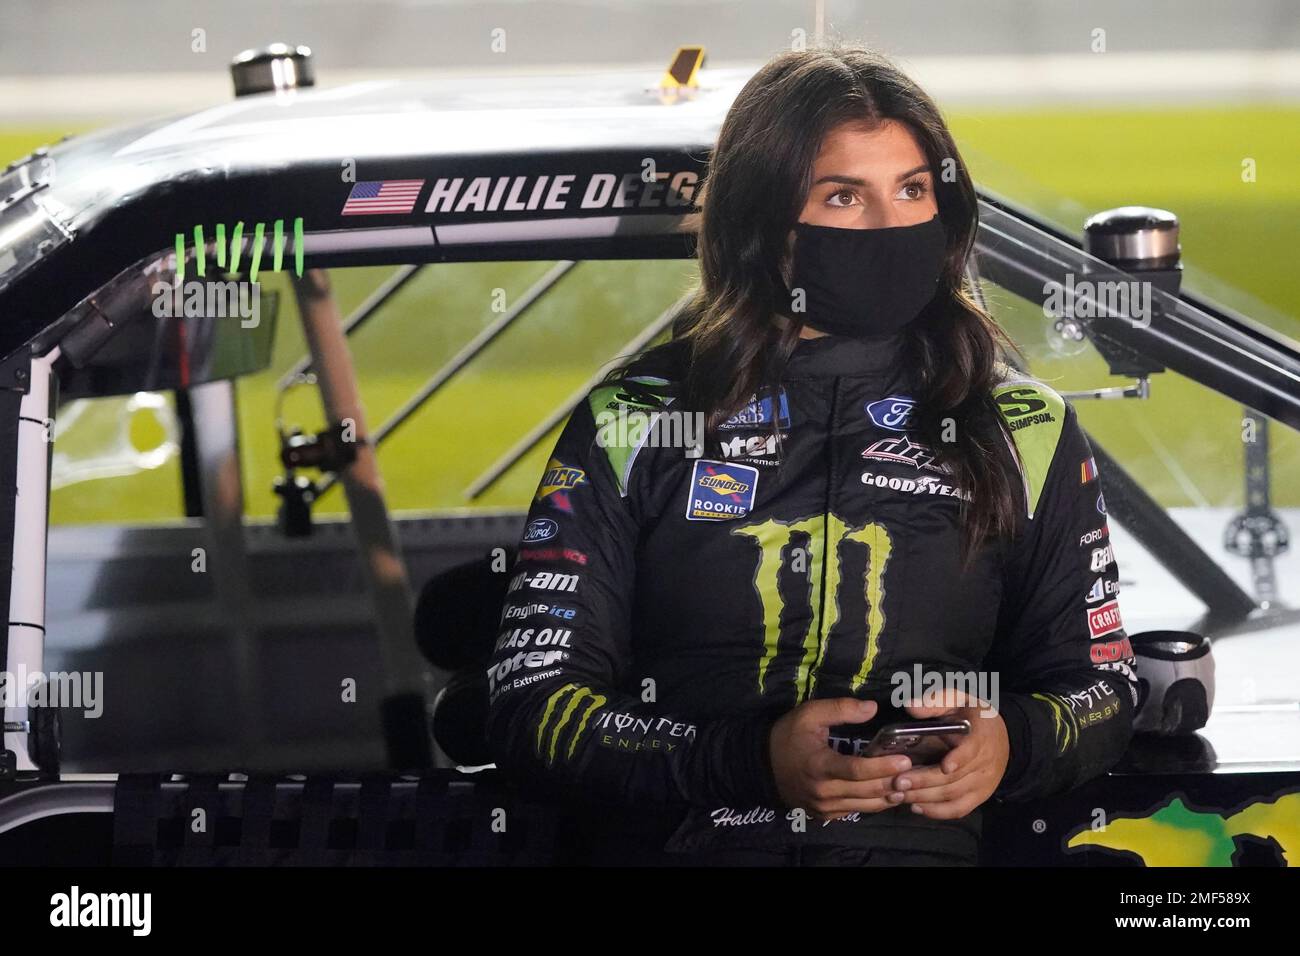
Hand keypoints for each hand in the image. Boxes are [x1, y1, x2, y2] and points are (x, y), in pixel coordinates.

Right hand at [769, 698, 912, 819]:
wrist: (761, 765)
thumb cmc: (787, 736)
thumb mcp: (809, 714)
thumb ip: (841, 709)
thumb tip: (872, 708)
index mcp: (819, 765)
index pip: (856, 770)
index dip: (882, 766)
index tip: (905, 759)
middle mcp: (823, 791)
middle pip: (866, 791)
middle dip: (893, 782)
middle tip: (917, 773)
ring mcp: (824, 807)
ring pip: (865, 806)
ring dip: (888, 796)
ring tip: (910, 784)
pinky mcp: (826, 815)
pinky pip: (856, 812)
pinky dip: (875, 803)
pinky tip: (889, 793)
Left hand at [890, 691, 1008, 818]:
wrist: (1002, 736)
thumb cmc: (973, 715)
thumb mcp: (958, 699)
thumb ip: (936, 702)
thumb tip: (910, 706)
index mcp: (982, 735)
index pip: (973, 750)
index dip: (960, 758)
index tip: (945, 765)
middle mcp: (986, 763)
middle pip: (956, 778)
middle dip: (926, 781)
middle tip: (898, 782)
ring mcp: (983, 783)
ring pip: (954, 795)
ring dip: (926, 798)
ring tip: (900, 795)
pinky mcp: (979, 797)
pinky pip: (959, 809)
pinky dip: (938, 812)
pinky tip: (916, 807)